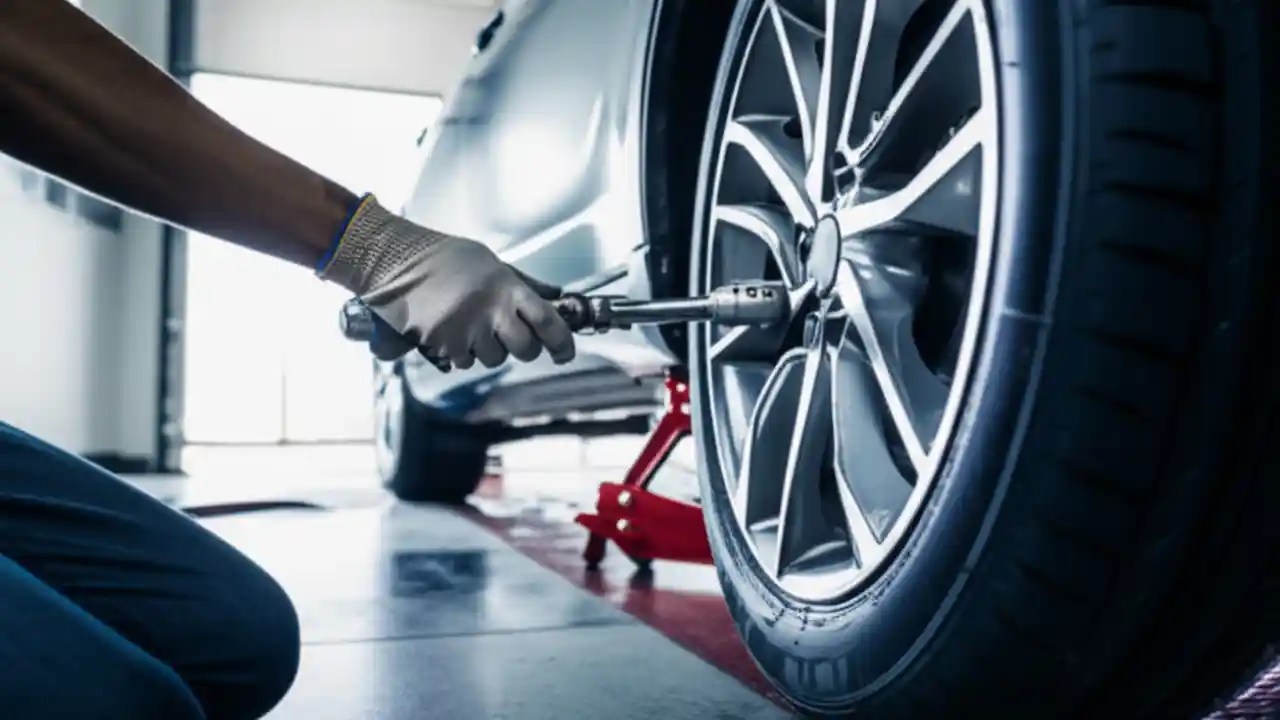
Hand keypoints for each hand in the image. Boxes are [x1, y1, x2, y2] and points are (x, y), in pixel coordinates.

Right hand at [319, 198, 574, 368]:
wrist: (398, 262)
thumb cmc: (445, 258)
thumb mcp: (491, 262)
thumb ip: (523, 283)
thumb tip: (553, 296)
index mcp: (508, 287)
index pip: (548, 321)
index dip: (562, 342)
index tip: (565, 352)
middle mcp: (492, 311)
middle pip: (525, 349)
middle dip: (525, 348)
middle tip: (513, 337)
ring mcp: (469, 330)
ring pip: (495, 359)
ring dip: (490, 349)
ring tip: (473, 325)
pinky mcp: (446, 345)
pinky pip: (467, 361)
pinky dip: (463, 352)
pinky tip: (453, 330)